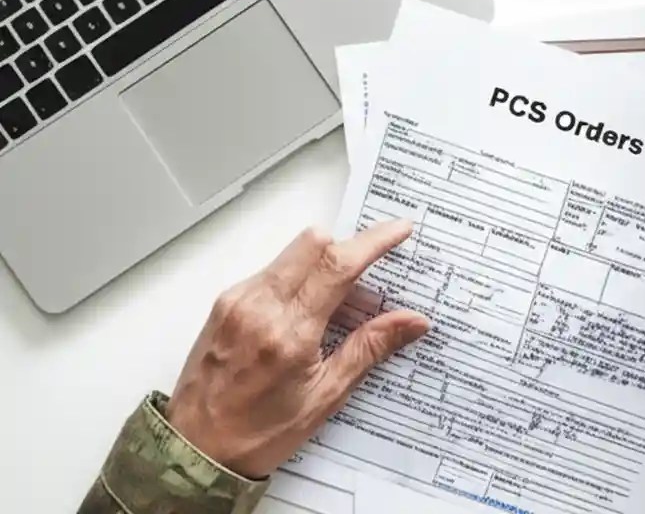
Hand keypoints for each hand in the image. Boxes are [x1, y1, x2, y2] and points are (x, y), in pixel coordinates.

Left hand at [166, 221, 430, 478]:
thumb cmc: (258, 433)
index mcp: (288, 333)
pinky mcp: (224, 303)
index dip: (374, 241)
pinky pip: (270, 271)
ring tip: (336, 301)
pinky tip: (304, 311)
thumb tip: (413, 321)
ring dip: (321, 261)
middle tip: (370, 269)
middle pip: (312, 242)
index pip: (337, 266)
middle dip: (347, 246)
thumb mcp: (324, 396)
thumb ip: (369, 349)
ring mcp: (236, 301)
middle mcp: (258, 307)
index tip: (399, 230)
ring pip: (291, 253)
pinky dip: (296, 278)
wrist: (195, 451)